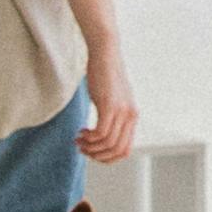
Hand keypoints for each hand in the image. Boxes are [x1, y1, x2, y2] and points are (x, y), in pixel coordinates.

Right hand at [77, 44, 138, 165]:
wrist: (105, 53)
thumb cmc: (104, 74)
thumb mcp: (112, 98)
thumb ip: (112, 114)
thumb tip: (103, 131)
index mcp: (132, 116)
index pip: (125, 150)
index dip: (107, 158)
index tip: (92, 151)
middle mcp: (130, 116)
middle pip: (118, 151)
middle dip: (98, 156)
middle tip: (83, 148)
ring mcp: (121, 111)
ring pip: (108, 144)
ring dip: (90, 147)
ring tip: (79, 140)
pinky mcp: (109, 105)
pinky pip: (101, 133)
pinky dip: (89, 138)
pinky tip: (81, 132)